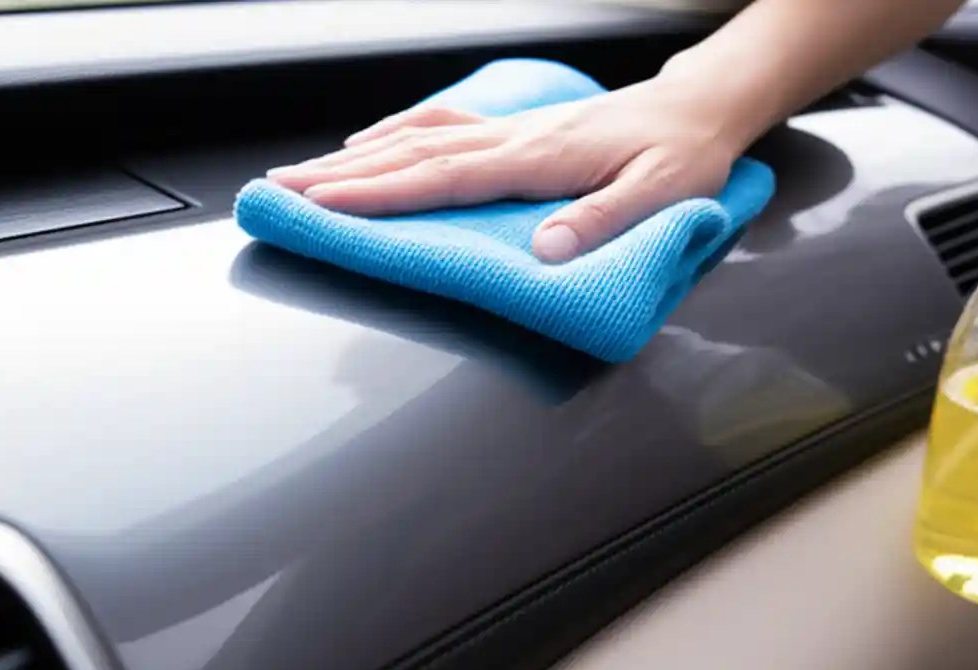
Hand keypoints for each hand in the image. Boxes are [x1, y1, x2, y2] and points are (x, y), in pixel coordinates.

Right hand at [267, 76, 745, 262]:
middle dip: (340, 176)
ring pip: (415, 138)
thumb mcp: (663, 194)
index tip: (323, 205)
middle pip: (410, 155)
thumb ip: (603, 221)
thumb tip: (545, 252)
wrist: (696, 109)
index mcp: (538, 158)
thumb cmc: (682, 155)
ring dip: (355, 157)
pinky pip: (438, 127)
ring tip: (303, 174)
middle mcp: (512, 138)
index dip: (379, 195)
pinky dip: (394, 135)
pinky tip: (368, 145)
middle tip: (281, 191)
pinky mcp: (512, 129)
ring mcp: (508, 130)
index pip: (442, 179)